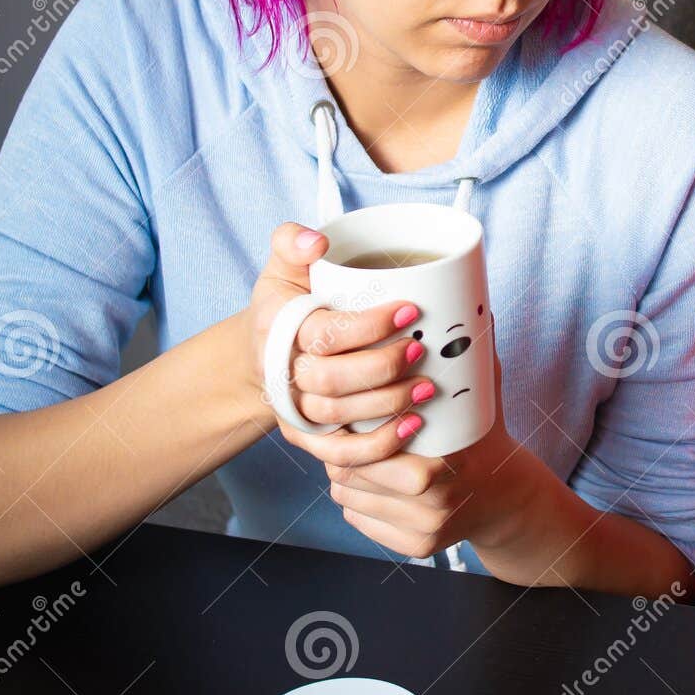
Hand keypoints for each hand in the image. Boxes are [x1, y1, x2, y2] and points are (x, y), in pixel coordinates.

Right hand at [248, 221, 435, 465]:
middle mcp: (282, 373)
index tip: (410, 310)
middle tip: (420, 349)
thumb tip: (317, 241)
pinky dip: (377, 446)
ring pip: (337, 417)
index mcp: (278, 329)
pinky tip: (413, 428)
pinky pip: (339, 454)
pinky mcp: (309, 437)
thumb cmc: (289, 303)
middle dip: (381, 367)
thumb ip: (292, 242)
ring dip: (387, 405)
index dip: (369, 326)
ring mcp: (294, 409)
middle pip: (329, 379)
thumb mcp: (284, 266)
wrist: (266, 351)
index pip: (323, 333)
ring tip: (428, 388)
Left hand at [323, 346, 516, 560]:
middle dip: (342, 449)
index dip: (347, 430)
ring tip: (355, 452)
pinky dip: (357, 502)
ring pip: (349, 498)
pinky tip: (371, 484)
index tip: (339, 414)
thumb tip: (475, 305)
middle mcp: (429, 505)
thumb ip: (474, 356)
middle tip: (343, 429)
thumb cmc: (486, 436)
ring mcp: (422, 530)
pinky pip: (359, 520)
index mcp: (439, 467)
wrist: (508, 495)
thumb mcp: (485, 394)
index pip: (365, 450)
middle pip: (350, 474)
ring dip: (345, 475)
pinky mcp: (415, 549)